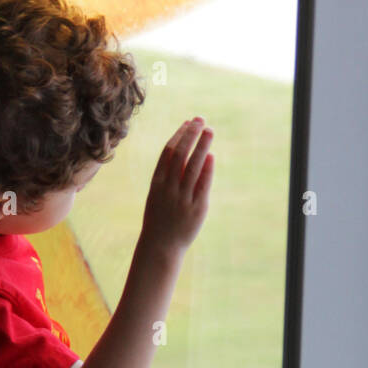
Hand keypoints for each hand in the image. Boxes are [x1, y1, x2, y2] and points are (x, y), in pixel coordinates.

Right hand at [140, 117, 213, 254]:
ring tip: (209, 131)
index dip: (179, 135)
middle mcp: (169, 188)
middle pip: (180, 154)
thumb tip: (190, 154)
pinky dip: (207, 169)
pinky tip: (211, 156)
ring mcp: (183, 198)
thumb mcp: (159, 194)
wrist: (160, 247)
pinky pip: (202, 184)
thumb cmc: (160, 218)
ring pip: (193, 166)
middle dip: (191, 135)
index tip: (189, 122)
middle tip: (201, 120)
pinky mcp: (196, 209)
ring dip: (202, 146)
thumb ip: (171, 175)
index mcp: (157, 183)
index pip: (168, 152)